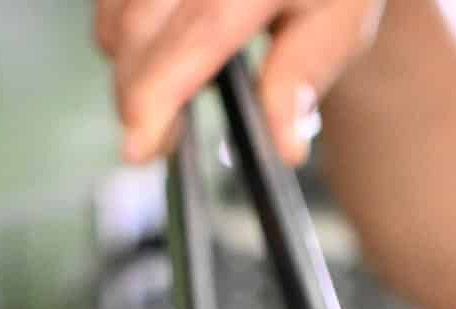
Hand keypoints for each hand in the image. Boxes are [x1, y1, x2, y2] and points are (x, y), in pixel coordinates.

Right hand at [94, 0, 384, 163]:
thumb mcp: (339, 21)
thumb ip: (304, 76)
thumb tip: (284, 146)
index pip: (198, 35)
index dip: (158, 95)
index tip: (140, 148)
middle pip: (140, 26)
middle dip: (137, 93)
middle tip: (162, 139)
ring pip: (116, 12)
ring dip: (127, 60)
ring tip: (168, 90)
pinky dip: (125, 29)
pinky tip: (158, 49)